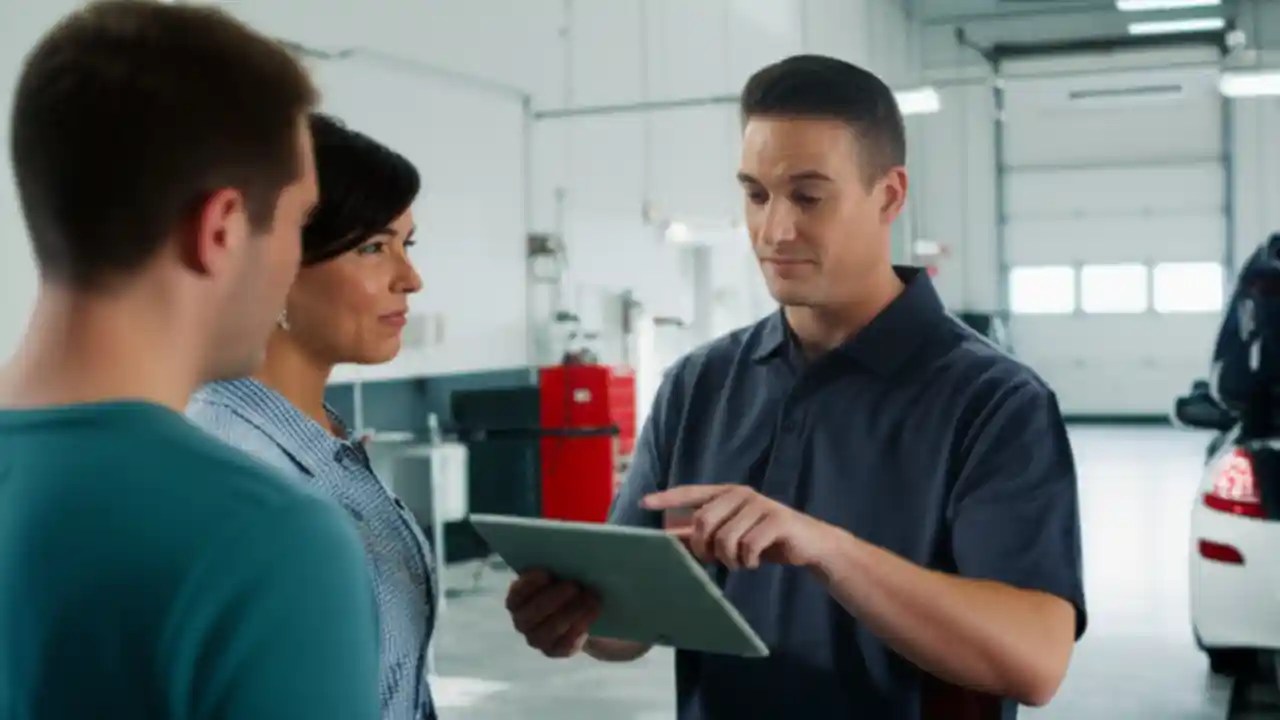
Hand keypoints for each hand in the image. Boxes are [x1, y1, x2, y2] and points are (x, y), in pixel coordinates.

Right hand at [505, 569, 601, 657]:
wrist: (581, 611)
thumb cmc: (566, 584)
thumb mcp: (559, 573)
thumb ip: (557, 567)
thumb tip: (569, 557)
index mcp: (517, 599)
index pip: (516, 594)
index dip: (528, 584)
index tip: (547, 573)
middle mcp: (522, 621)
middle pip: (531, 614)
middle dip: (553, 599)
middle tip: (574, 586)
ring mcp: (537, 639)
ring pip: (548, 631)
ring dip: (570, 613)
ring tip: (590, 599)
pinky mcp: (555, 651)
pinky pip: (564, 645)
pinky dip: (579, 629)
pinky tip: (592, 615)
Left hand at [642, 484, 835, 570]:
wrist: (808, 544)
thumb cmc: (763, 540)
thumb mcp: (731, 535)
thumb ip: (703, 534)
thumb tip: (669, 537)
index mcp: (727, 493)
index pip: (691, 492)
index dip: (667, 498)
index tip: (644, 502)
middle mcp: (741, 494)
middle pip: (704, 520)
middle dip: (704, 547)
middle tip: (712, 560)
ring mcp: (760, 505)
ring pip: (726, 538)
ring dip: (729, 558)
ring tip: (739, 562)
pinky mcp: (777, 520)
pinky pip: (748, 547)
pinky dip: (748, 561)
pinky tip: (754, 561)